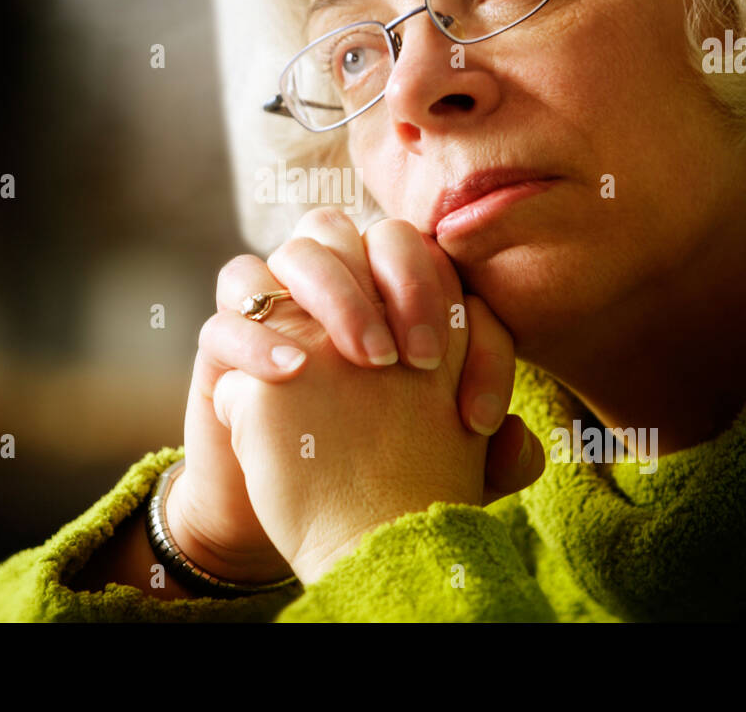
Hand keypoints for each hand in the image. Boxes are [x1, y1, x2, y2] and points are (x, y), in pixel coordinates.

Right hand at [205, 211, 544, 582]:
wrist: (290, 515)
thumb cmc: (374, 474)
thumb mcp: (440, 467)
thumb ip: (489, 455)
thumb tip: (524, 445)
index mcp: (385, 289)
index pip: (425, 254)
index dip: (454, 305)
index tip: (474, 402)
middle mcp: (330, 283)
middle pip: (357, 230)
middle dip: (397, 282)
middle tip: (418, 360)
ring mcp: (272, 307)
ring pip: (296, 252)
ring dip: (337, 294)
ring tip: (367, 360)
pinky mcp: (221, 346)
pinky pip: (229, 315)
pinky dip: (260, 336)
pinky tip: (295, 372)